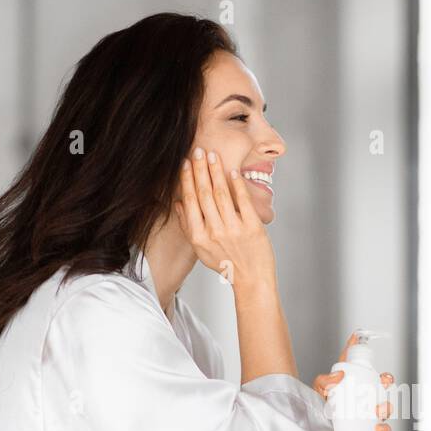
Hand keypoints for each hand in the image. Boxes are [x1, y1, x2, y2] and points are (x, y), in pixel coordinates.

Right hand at [175, 147, 275, 290]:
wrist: (251, 279)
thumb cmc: (226, 264)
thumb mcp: (201, 250)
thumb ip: (188, 227)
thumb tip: (178, 204)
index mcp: (199, 237)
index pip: (190, 201)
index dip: (186, 180)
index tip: (185, 163)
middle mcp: (215, 232)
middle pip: (204, 194)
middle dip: (199, 169)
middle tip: (198, 151)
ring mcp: (234, 229)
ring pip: (221, 194)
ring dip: (216, 172)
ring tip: (213, 156)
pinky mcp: (252, 227)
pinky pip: (242, 201)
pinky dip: (237, 185)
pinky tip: (232, 172)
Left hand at [312, 332, 394, 430]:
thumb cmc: (317, 411)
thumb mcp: (319, 392)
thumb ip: (325, 381)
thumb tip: (339, 375)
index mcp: (350, 383)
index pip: (358, 364)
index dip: (359, 349)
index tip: (357, 338)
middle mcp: (361, 397)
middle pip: (380, 384)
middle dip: (386, 380)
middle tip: (383, 381)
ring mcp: (366, 414)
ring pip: (385, 407)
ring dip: (386, 407)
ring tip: (378, 410)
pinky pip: (381, 430)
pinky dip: (383, 429)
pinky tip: (378, 429)